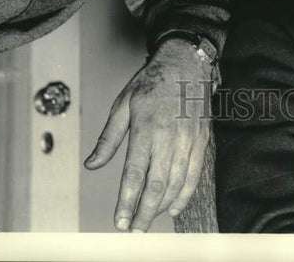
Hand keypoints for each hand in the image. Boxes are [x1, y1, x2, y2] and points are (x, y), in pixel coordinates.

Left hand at [84, 38, 212, 230]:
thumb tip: (92, 164)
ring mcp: (188, 140)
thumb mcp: (123, 104)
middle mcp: (169, 137)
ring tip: (147, 220)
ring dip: (161, 207)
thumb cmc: (152, 83)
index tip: (118, 220)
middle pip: (157, 185)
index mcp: (146, 128)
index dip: (126, 201)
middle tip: (133, 230)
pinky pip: (194, 175)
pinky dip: (184, 195)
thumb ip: (108, 138)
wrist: (185, 64)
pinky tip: (173, 207)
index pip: (135, 174)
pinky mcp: (201, 141)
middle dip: (144, 213)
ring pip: (176, 184)